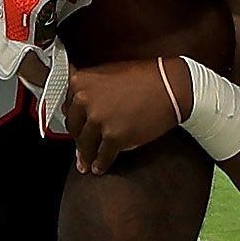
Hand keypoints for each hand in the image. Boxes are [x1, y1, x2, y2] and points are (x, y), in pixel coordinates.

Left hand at [61, 57, 183, 172]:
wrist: (171, 86)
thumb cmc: (145, 77)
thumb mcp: (109, 72)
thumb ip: (90, 88)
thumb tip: (78, 106)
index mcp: (80, 82)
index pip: (68, 108)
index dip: (75, 120)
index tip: (77, 128)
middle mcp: (84, 100)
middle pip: (74, 128)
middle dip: (79, 138)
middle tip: (82, 147)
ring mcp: (99, 120)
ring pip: (85, 145)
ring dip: (86, 156)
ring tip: (86, 163)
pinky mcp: (114, 137)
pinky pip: (102, 156)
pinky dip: (101, 164)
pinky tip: (100, 167)